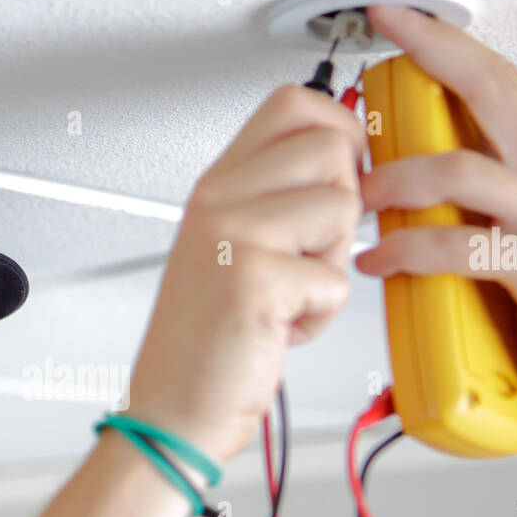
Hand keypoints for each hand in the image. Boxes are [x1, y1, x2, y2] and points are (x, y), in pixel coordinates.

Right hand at [125, 82, 363, 465]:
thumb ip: (273, 197)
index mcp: (216, 185)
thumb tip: (346, 158)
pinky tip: (279, 328)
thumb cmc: (206, 342)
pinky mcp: (254, 281)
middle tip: (306, 252)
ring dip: (332, 261)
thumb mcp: (230, 249)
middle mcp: (218, 200)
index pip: (293, 103)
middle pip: (331, 145)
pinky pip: (336, 278)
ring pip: (342, 205)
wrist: (171, 413)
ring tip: (289, 292)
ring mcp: (232, 235)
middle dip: (344, 203)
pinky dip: (320, 316)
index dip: (339, 130)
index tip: (339, 177)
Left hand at [355, 4, 516, 465]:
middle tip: (378, 45)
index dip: (449, 47)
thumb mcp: (512, 252)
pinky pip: (462, 245)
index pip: (502, 85)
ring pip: (464, 170)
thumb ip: (473, 211)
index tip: (400, 24)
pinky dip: (408, 249)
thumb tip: (401, 187)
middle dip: (429, 60)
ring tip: (357, 197)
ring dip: (396, 178)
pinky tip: (377, 262)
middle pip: (493, 94)